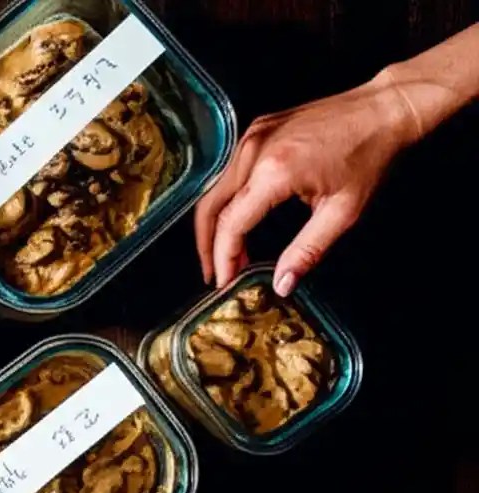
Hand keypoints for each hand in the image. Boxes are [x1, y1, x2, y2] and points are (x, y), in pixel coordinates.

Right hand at [194, 73, 417, 293]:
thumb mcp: (342, 212)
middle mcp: (253, 150)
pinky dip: (226, 200)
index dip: (224, 258)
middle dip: (207, 245)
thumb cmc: (369, 156)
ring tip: (226, 253)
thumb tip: (281, 285)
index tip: (225, 282)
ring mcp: (251, 136)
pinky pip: (227, 171)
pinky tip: (238, 219)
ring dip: (215, 223)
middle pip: (210, 207)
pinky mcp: (255, 131)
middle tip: (215, 273)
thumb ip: (306, 251)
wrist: (383, 109)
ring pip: (214, 189)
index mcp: (274, 172)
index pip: (231, 224)